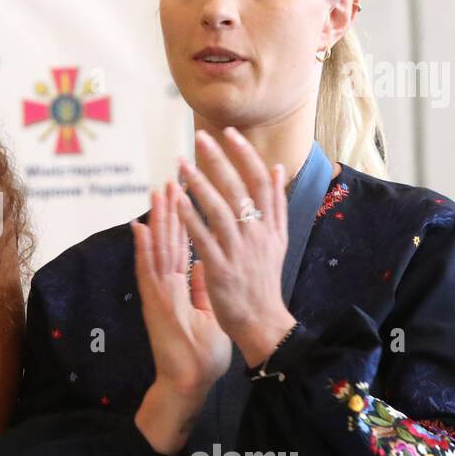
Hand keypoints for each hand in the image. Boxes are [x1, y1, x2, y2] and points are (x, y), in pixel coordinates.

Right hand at [132, 180, 230, 398]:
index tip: (184, 192)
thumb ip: (202, 288)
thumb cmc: (199, 355)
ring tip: (157, 192)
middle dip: (170, 210)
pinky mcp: (154, 304)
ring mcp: (158, 293)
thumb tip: (206, 263)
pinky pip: (148, 271)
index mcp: (180, 286)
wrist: (186, 383)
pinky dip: (144, 250)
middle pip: (167, 241)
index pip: (182, 245)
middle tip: (170, 179)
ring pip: (156, 249)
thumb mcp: (207, 314)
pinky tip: (140, 229)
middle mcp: (165, 285)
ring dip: (156, 221)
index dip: (183, 219)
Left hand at [173, 128, 293, 365]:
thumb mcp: (278, 238)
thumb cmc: (264, 279)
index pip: (261, 181)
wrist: (263, 322)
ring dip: (199, 184)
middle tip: (200, 138)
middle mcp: (258, 234)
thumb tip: (277, 167)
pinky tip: (176, 201)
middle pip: (239, 189)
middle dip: (219, 160)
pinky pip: (202, 236)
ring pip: (219, 209)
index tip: (230, 133)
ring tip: (181, 165)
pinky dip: (189, 217)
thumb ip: (276, 203)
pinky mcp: (220, 268)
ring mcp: (239, 251)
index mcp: (272, 225)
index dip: (245, 155)